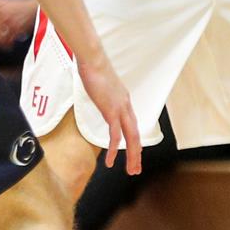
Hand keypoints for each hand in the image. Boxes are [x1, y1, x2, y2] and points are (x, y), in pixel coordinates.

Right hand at [78, 52, 143, 174]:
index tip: (134, 153)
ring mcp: (120, 109)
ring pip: (130, 138)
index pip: (133, 125)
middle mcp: (126, 106)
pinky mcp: (111, 111)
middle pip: (135, 135)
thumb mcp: (101, 84)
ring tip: (130, 170)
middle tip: (135, 169)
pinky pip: (114, 135)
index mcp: (124, 100)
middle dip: (136, 154)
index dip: (134, 141)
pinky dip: (112, 150)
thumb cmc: (93, 67)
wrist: (93, 59)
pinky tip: (109, 161)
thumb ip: (103, 92)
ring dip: (131, 156)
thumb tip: (98, 92)